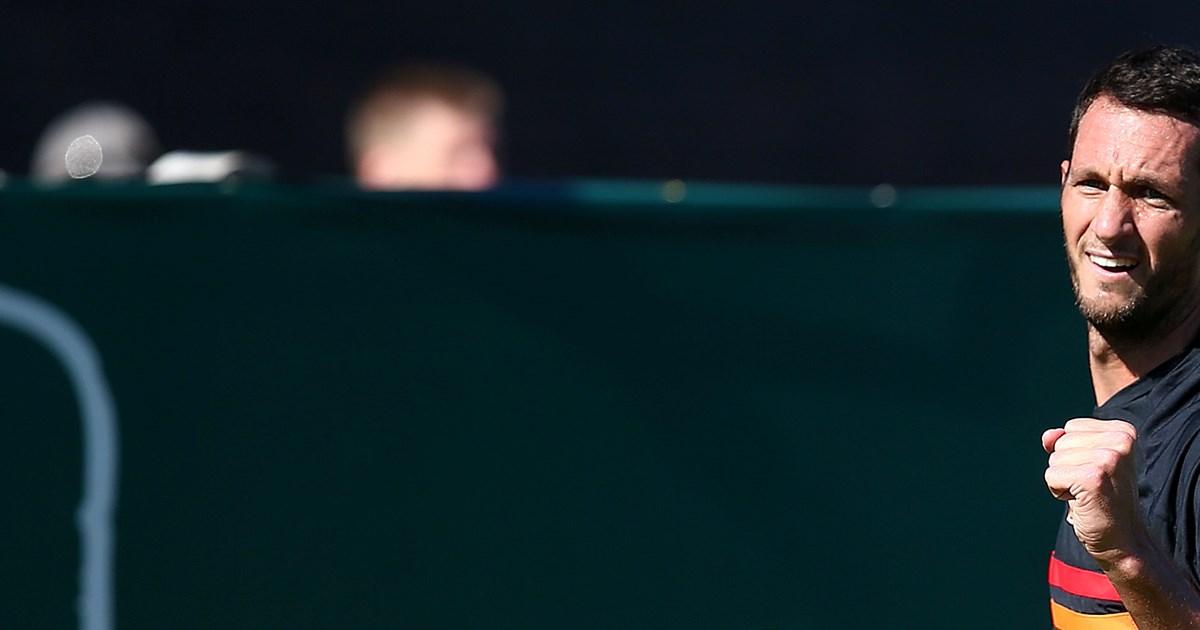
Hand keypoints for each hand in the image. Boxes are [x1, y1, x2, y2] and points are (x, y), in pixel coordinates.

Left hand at [1043, 418, 1142, 560]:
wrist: (1124, 540)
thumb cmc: (1104, 500)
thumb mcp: (1087, 462)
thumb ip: (1065, 441)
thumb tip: (1049, 435)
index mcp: (1124, 431)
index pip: (1071, 427)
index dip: (1074, 453)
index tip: (1097, 473)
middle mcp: (1121, 440)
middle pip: (1061, 441)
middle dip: (1067, 466)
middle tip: (1093, 486)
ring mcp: (1109, 458)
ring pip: (1054, 459)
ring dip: (1064, 480)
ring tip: (1089, 494)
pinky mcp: (1093, 478)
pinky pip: (1051, 476)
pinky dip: (1058, 492)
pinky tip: (1082, 502)